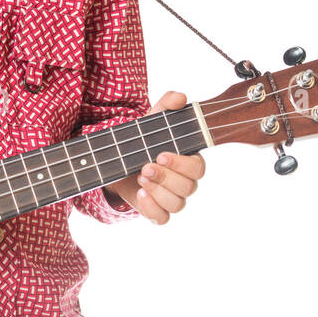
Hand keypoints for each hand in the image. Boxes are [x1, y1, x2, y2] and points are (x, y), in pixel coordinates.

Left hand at [105, 91, 206, 223]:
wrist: (119, 158)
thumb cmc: (143, 139)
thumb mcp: (152, 119)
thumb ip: (167, 105)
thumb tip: (180, 97)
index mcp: (190, 160)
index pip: (198, 168)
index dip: (181, 164)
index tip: (160, 154)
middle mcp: (185, 181)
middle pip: (188, 188)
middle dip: (165, 177)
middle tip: (145, 166)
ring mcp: (173, 198)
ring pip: (176, 204)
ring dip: (157, 192)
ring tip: (140, 177)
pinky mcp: (158, 211)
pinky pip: (163, 219)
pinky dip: (152, 209)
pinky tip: (140, 194)